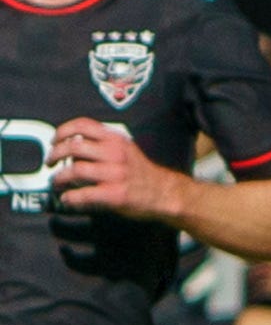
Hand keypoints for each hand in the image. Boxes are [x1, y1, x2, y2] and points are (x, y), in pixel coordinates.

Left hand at [51, 120, 191, 223]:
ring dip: (59, 177)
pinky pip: (83, 194)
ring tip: (56, 182)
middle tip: (50, 163)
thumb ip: (102, 145)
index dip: (63, 131)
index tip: (54, 140)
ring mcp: (116, 175)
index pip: (83, 125)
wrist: (166, 194)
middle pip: (74, 146)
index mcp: (117, 140)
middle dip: (55, 155)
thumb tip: (70, 147)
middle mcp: (116, 154)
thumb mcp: (126, 149)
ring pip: (75, 170)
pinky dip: (70, 198)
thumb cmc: (141, 174)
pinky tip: (68, 199)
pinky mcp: (115, 195)